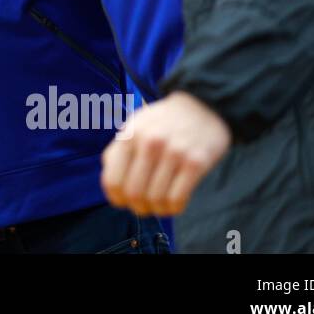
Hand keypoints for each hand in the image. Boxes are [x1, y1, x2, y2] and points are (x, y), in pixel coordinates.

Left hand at [100, 91, 230, 217]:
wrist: (203, 104)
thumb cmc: (163, 121)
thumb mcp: (134, 126)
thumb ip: (118, 151)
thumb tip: (110, 183)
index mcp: (130, 135)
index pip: (112, 180)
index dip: (116, 198)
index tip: (123, 202)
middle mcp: (150, 143)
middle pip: (134, 194)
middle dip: (137, 207)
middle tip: (143, 207)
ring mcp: (174, 152)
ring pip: (157, 200)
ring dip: (157, 209)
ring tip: (160, 205)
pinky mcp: (196, 162)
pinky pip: (178, 199)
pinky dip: (173, 208)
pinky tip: (174, 204)